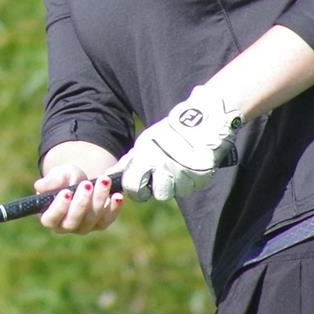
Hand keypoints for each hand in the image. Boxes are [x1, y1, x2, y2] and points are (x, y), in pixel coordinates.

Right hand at [35, 165, 123, 234]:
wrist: (83, 181)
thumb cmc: (66, 179)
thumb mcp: (58, 175)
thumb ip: (51, 181)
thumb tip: (39, 186)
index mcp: (49, 216)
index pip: (50, 219)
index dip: (58, 208)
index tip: (66, 192)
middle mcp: (65, 226)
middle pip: (73, 221)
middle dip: (81, 202)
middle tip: (87, 184)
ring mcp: (84, 227)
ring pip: (91, 219)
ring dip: (98, 199)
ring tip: (104, 180)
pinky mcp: (100, 224)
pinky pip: (107, 220)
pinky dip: (113, 208)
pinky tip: (117, 195)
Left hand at [108, 84, 242, 201]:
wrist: (203, 118)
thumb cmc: (169, 132)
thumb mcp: (145, 143)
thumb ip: (128, 162)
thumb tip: (110, 176)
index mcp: (146, 158)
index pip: (133, 188)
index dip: (136, 190)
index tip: (141, 184)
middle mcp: (164, 168)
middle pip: (158, 195)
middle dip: (157, 190)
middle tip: (161, 178)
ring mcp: (184, 173)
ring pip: (176, 192)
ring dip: (176, 184)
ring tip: (178, 168)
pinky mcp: (201, 177)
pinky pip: (192, 186)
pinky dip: (191, 179)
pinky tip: (190, 166)